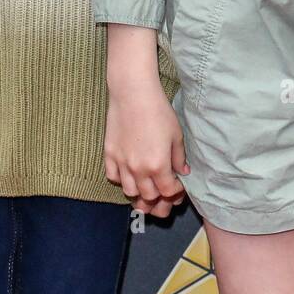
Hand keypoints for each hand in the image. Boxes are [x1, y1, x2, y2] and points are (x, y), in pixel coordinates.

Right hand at [104, 80, 189, 220]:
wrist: (133, 93)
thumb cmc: (158, 111)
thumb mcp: (176, 134)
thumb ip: (179, 158)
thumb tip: (183, 172)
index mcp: (158, 165)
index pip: (167, 192)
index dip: (175, 193)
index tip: (178, 187)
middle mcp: (139, 169)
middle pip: (149, 197)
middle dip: (159, 199)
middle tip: (164, 193)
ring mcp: (122, 163)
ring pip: (130, 192)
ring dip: (140, 194)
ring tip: (146, 188)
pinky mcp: (109, 154)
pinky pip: (113, 177)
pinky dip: (121, 180)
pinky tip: (128, 173)